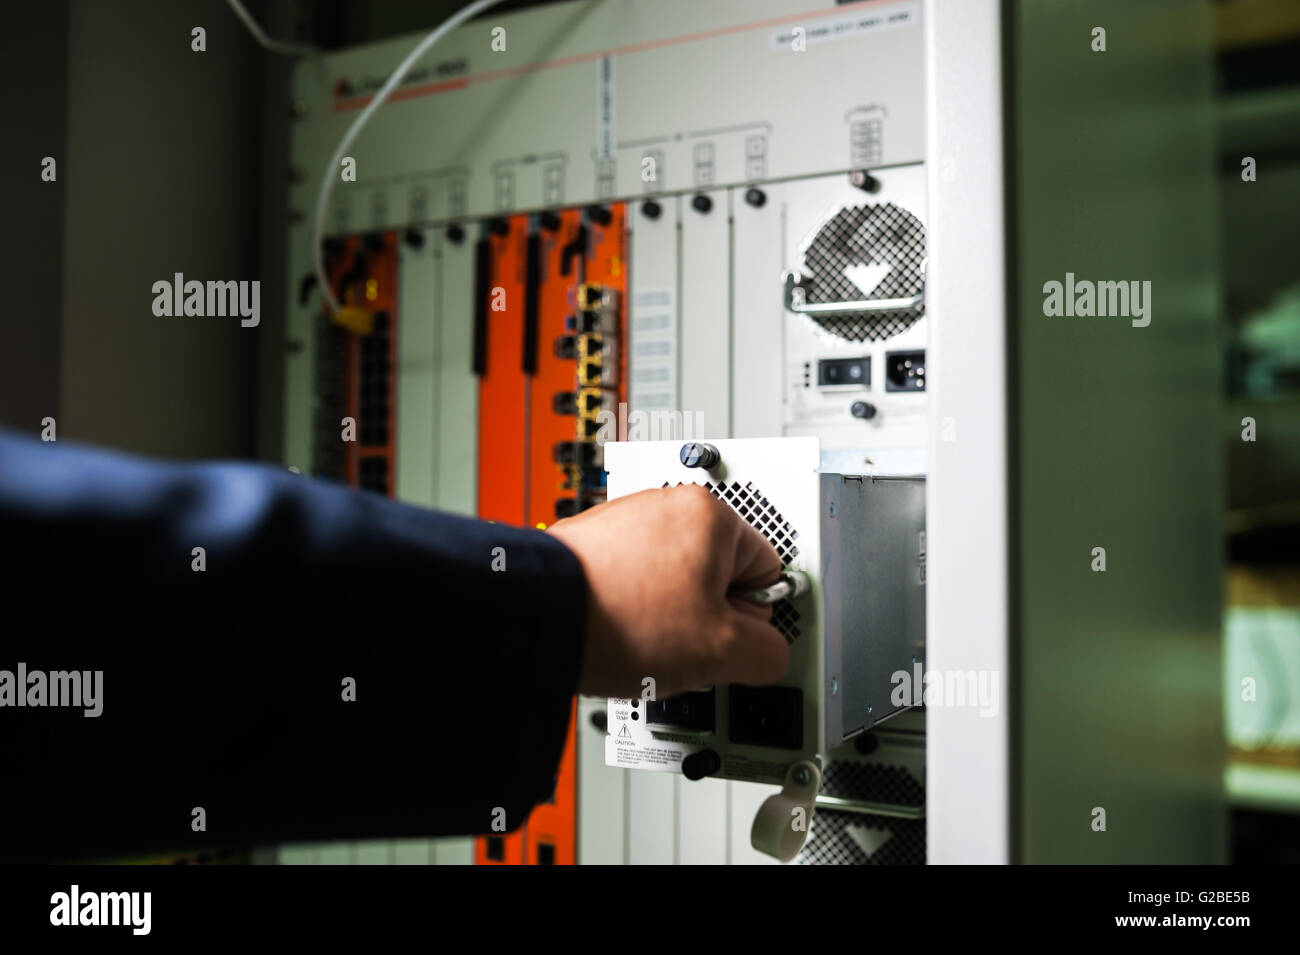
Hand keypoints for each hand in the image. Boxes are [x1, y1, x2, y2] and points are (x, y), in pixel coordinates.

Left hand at [547, 484, 787, 697]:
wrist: (538, 619)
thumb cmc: (620, 620)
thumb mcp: (723, 652)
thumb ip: (768, 650)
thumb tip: (767, 652)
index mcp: (709, 514)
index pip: (766, 570)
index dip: (751, 618)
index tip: (732, 641)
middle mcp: (665, 504)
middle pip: (717, 574)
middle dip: (708, 616)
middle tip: (687, 646)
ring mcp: (624, 520)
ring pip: (674, 580)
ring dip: (670, 615)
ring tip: (646, 641)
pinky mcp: (592, 542)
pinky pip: (634, 581)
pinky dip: (634, 608)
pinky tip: (621, 633)